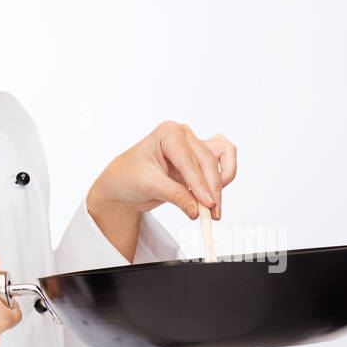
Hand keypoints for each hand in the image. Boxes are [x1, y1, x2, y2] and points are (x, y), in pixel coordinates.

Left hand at [89, 122, 237, 222]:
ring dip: (220, 184)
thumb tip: (197, 211)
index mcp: (168, 132)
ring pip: (219, 161)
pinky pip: (222, 161)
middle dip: (212, 189)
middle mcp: (183, 135)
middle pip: (208, 162)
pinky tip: (216, 195)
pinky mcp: (198, 160)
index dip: (200, 185)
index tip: (207, 206)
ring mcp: (193, 145)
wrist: (121, 184)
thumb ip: (175, 196)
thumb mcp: (148, 185)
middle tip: (211, 214)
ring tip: (213, 209)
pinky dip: (224, 176)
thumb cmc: (127, 177)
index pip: (190, 161)